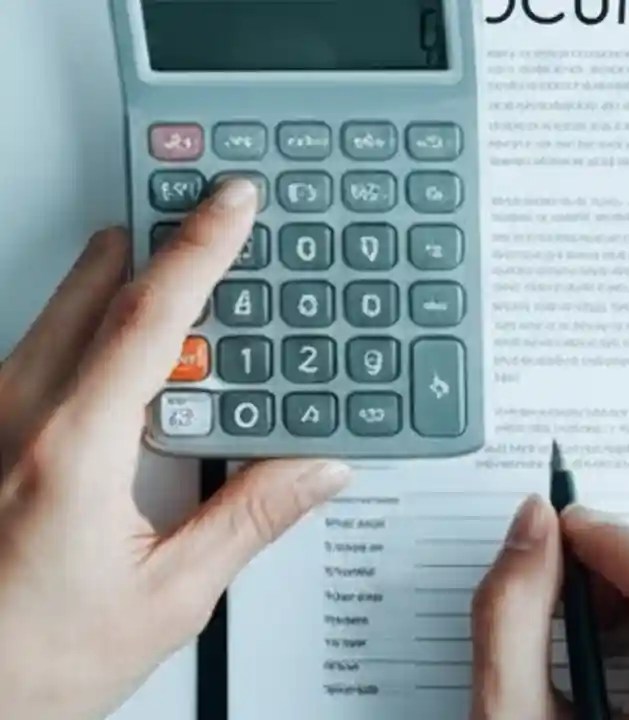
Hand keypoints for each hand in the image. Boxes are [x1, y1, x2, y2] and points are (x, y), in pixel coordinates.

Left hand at [0, 180, 350, 719]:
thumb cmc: (32, 663)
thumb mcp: (168, 599)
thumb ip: (250, 518)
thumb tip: (317, 467)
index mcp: (70, 452)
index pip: (145, 318)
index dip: (199, 248)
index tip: (232, 200)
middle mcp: (14, 417)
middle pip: (93, 285)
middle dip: (160, 244)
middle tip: (219, 222)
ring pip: (62, 309)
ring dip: (127, 287)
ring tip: (191, 291)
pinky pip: (45, 348)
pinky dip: (98, 328)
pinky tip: (137, 363)